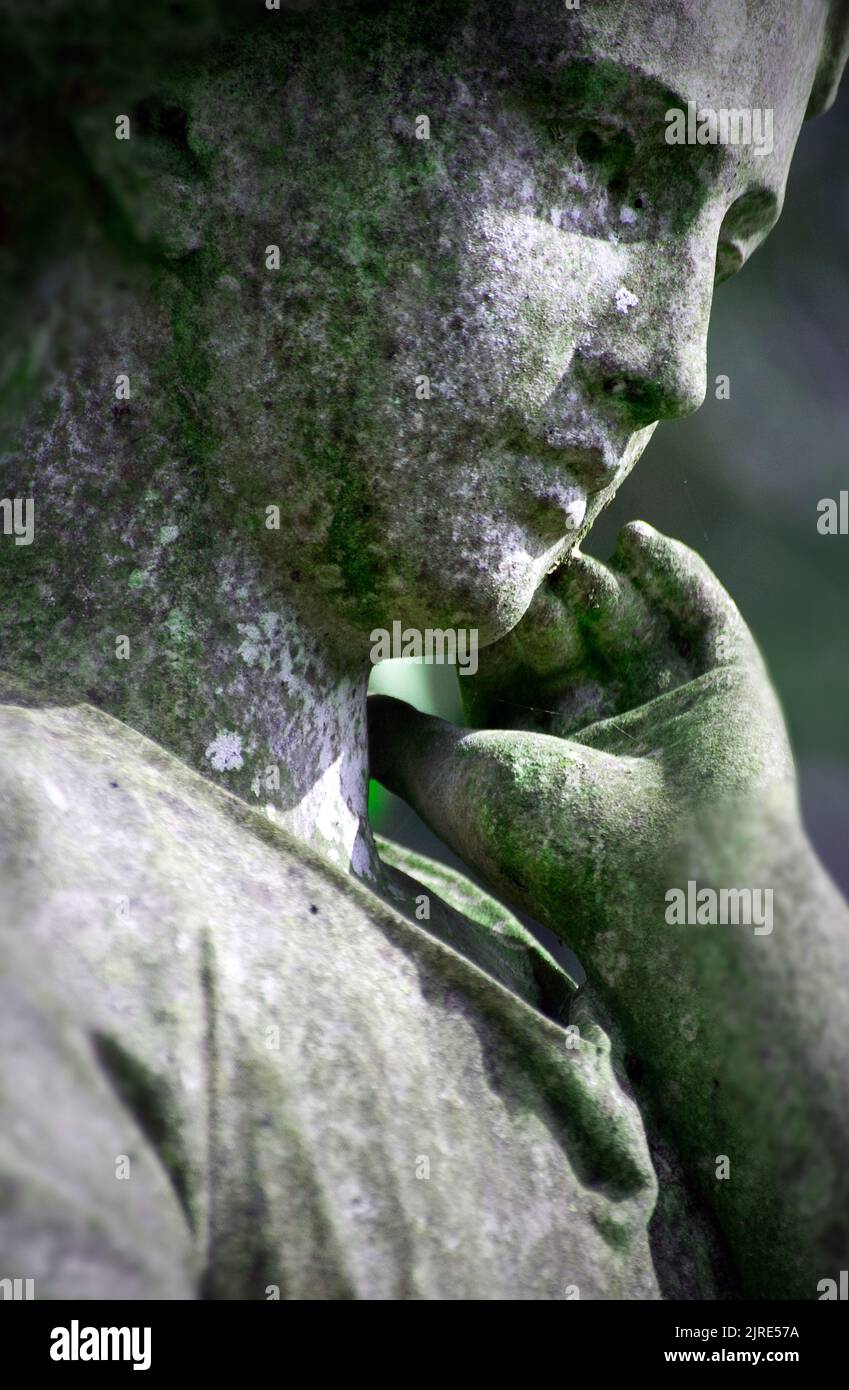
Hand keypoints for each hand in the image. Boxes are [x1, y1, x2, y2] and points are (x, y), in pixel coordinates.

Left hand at [369, 523, 848, 1297]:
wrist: (672, 879)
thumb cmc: (548, 837)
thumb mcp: (449, 780)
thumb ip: (401, 738)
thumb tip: (342, 701)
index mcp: (540, 750)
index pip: (507, 665)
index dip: (481, 620)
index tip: (448, 568)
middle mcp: (603, 725)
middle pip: (567, 632)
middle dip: (537, 591)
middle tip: (505, 538)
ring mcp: (668, 702)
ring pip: (627, 615)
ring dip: (594, 577)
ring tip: (560, 539)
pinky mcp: (727, 682)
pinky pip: (699, 612)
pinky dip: (672, 573)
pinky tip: (636, 538)